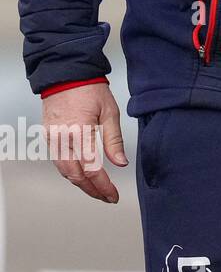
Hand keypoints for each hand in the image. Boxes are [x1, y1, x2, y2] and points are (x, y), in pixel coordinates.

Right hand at [41, 82, 128, 203]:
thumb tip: (121, 163)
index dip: (103, 186)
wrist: (66, 74)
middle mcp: (62, 139)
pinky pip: (58, 161)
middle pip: (75, 176)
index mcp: (80, 132)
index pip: (92, 169)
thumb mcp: (110, 112)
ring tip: (97, 190)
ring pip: (64, 171)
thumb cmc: (90, 89)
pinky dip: (71, 172)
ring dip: (80, 184)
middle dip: (91, 190)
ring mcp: (52, 139)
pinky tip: (82, 175)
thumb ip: (114, 140)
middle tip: (107, 197)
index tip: (113, 195)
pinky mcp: (48, 137)